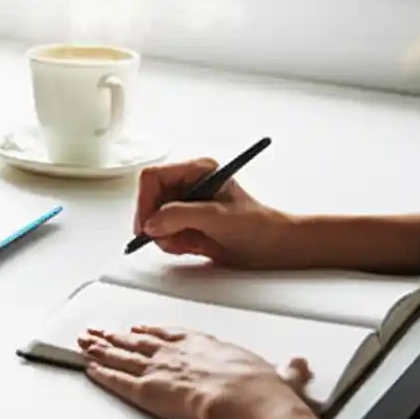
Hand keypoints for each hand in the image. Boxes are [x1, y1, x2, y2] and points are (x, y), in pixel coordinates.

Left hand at [79, 326, 324, 418]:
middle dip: (117, 337)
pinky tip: (90, 368)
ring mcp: (161, 368)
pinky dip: (103, 373)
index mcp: (207, 345)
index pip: (172, 335)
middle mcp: (179, 352)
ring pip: (124, 356)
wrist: (247, 399)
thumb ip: (287, 370)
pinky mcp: (148, 389)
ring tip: (85, 342)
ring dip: (102, 349)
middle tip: (99, 330)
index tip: (140, 329)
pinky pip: (119, 380)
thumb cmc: (262, 390)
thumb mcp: (281, 375)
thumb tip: (298, 365)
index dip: (153, 333)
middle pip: (140, 342)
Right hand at [134, 158, 300, 268]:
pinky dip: (172, 244)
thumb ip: (180, 216)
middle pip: (150, 199)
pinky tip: (192, 246)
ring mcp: (186, 206)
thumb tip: (151, 222)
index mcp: (196, 171)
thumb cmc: (256, 225)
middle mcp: (188, 185)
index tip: (147, 224)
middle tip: (165, 238)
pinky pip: (163, 234)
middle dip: (155, 222)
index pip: (154, 177)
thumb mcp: (216, 217)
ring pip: (153, 219)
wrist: (274, 248)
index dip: (145, 200)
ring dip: (165, 236)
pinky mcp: (186, 225)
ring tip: (188, 242)